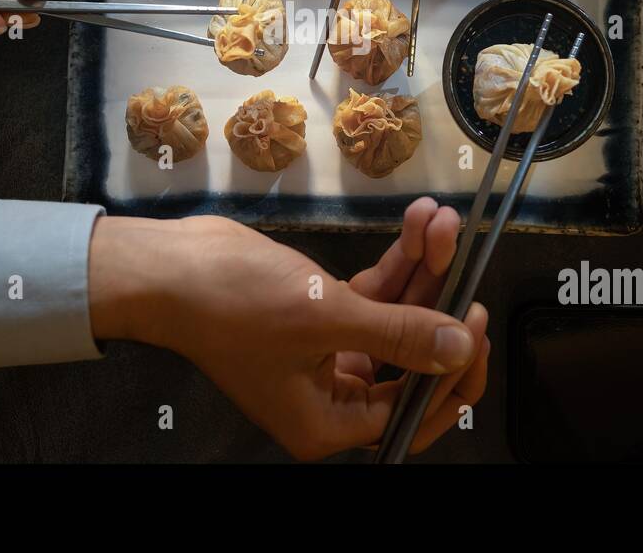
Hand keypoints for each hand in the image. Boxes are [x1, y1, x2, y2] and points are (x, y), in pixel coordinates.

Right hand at [89, 197, 489, 459]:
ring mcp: (326, 352)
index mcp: (329, 422)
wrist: (168, 267)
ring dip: (420, 267)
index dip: (452, 367)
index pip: (413, 409)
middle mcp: (331, 395)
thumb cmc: (235, 304)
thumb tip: (460, 348)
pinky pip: (372, 293)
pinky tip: (416, 223)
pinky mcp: (320, 313)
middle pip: (410, 358)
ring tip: (439, 219)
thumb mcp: (327, 318)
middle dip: (438, 299)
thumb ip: (399, 334)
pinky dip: (394, 260)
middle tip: (464, 254)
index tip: (474, 317)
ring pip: (394, 314)